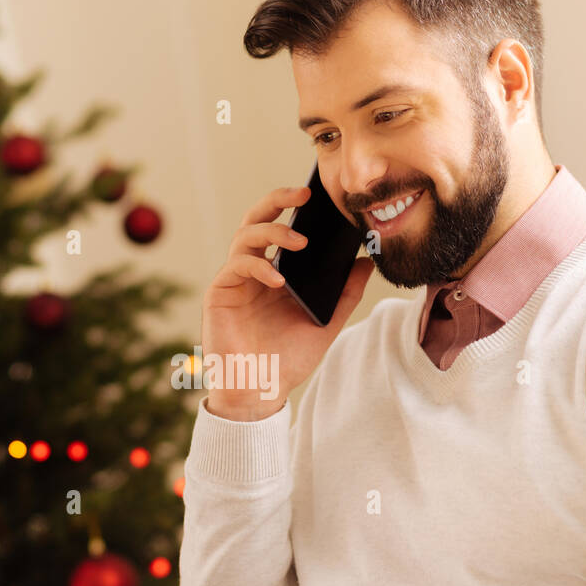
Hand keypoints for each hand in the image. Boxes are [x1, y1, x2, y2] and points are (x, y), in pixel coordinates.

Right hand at [203, 186, 374, 420]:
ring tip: (299, 240)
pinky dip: (259, 266)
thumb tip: (365, 262)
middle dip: (278, 199)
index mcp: (276, 272)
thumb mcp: (326, 323)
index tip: (320, 196)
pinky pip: (237, 265)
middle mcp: (253, 270)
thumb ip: (345, 293)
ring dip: (273, 230)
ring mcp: (235, 280)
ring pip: (245, 234)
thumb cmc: (288, 360)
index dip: (295, 207)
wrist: (260, 392)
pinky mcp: (220, 293)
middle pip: (258, 219)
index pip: (282, 227)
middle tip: (303, 193)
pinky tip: (278, 279)